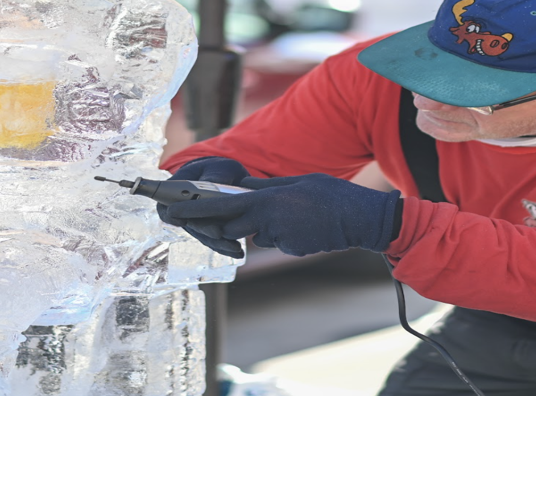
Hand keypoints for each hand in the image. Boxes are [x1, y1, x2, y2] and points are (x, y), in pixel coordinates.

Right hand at [158, 157, 253, 257]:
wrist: (230, 180)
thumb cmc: (220, 170)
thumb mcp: (218, 168)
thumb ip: (214, 176)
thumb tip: (211, 183)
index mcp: (177, 190)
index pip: (165, 205)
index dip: (170, 216)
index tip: (181, 221)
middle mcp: (184, 210)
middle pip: (189, 224)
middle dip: (204, 230)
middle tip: (218, 233)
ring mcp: (197, 222)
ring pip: (203, 236)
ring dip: (218, 244)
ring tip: (235, 248)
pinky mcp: (210, 231)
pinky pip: (215, 242)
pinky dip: (226, 248)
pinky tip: (238, 253)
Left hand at [162, 173, 402, 257]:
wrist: (361, 220)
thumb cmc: (331, 195)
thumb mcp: (296, 182)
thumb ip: (266, 188)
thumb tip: (242, 188)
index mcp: (266, 200)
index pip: (220, 206)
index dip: (194, 209)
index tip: (174, 210)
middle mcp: (268, 220)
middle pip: (234, 224)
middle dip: (235, 220)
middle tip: (259, 208)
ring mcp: (279, 238)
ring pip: (258, 233)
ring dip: (267, 226)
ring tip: (299, 215)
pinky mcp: (291, 249)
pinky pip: (277, 241)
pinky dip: (286, 234)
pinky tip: (308, 226)